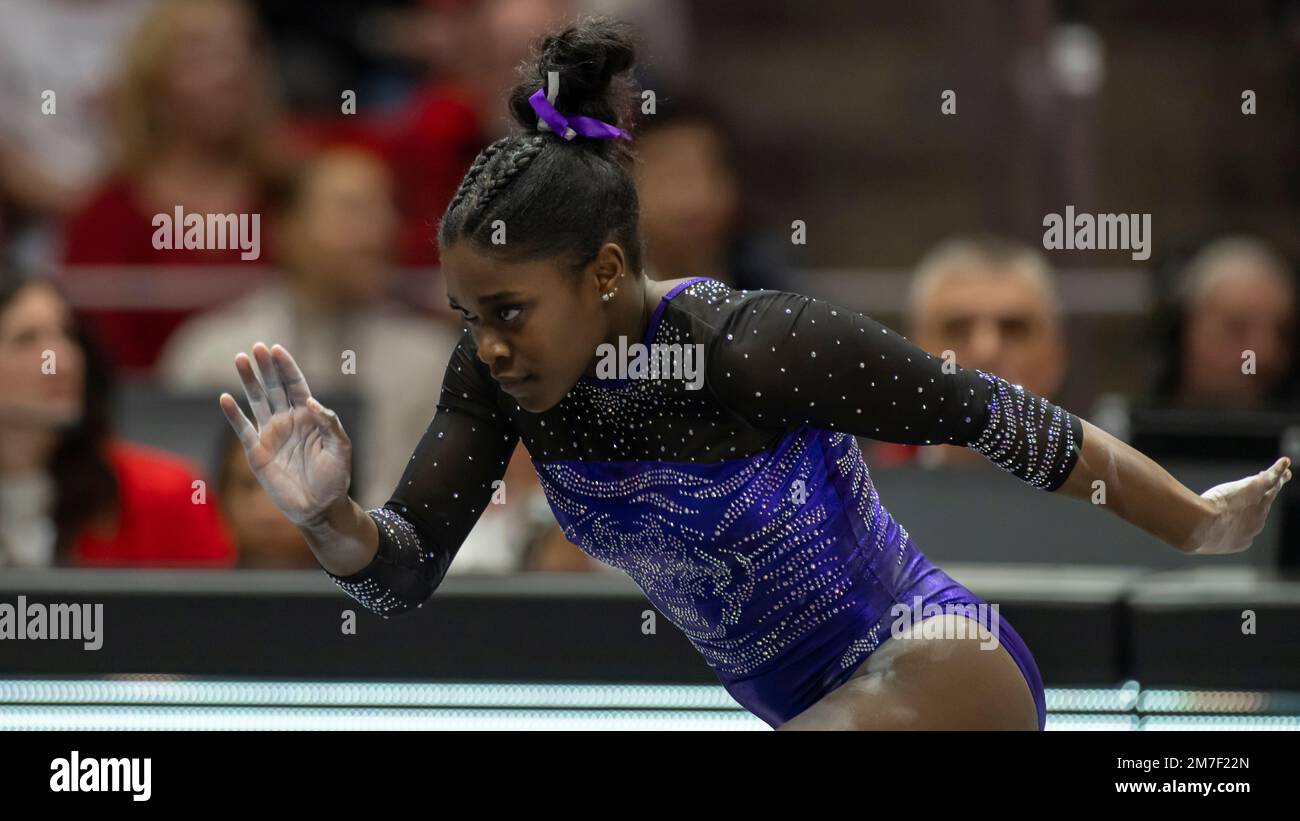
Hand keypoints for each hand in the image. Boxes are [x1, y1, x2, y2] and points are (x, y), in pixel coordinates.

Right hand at [218, 342, 352, 527]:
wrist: (319, 507)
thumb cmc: (334, 478)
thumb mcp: (340, 449)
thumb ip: (330, 424)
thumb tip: (311, 401)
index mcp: (308, 416)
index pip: (296, 385)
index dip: (287, 367)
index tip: (277, 349)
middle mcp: (287, 420)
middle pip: (274, 387)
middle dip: (266, 367)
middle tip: (257, 347)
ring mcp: (270, 434)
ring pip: (256, 401)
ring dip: (248, 381)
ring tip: (240, 359)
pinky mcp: (256, 452)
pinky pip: (242, 429)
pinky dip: (233, 414)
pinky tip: (225, 397)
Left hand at [1184, 457, 1291, 554]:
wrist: (1202, 527)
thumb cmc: (1193, 532)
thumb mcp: (1197, 535)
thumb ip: (1194, 530)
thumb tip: (1174, 532)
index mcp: (1241, 540)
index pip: (1248, 522)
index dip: (1248, 512)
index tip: (1245, 504)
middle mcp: (1255, 524)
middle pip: (1263, 505)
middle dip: (1267, 496)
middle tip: (1274, 486)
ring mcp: (1258, 506)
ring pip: (1269, 491)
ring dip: (1275, 481)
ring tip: (1283, 473)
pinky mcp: (1255, 489)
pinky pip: (1270, 478)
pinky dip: (1277, 470)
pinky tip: (1283, 462)